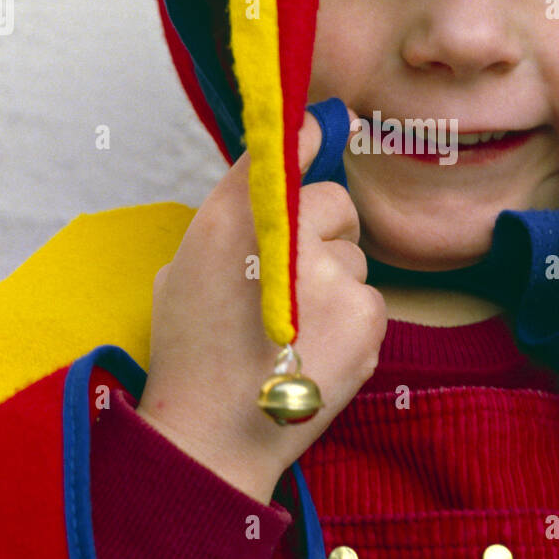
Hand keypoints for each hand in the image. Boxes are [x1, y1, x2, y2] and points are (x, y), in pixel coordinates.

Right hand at [135, 107, 387, 503]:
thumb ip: (237, 208)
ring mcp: (334, 277)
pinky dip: (352, 321)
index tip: (329, 122)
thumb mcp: (188, 262)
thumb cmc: (193, 347)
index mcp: (232, 218)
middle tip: (287, 280)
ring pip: (355, 258)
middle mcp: (287, 235)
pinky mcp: (367, 317)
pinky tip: (314, 351)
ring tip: (294, 330)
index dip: (307, 138)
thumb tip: (293, 159)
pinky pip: (370, 299)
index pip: (285, 149)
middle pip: (337, 203)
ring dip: (336, 283)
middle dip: (323, 231)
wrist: (213, 436)